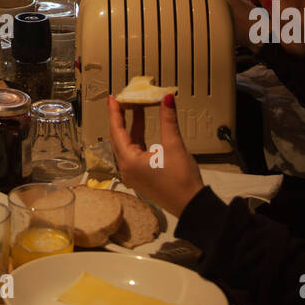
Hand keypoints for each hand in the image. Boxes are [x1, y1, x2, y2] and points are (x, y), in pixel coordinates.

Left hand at [108, 94, 203, 217]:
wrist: (191, 205)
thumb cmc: (181, 182)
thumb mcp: (174, 145)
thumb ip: (168, 120)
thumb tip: (166, 100)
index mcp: (129, 162)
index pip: (116, 131)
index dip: (115, 113)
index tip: (113, 99)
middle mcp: (127, 169)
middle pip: (119, 138)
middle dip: (123, 118)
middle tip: (125, 101)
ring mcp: (134, 174)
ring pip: (127, 145)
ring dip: (132, 128)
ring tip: (137, 109)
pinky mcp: (142, 176)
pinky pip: (134, 153)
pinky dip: (138, 138)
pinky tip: (144, 128)